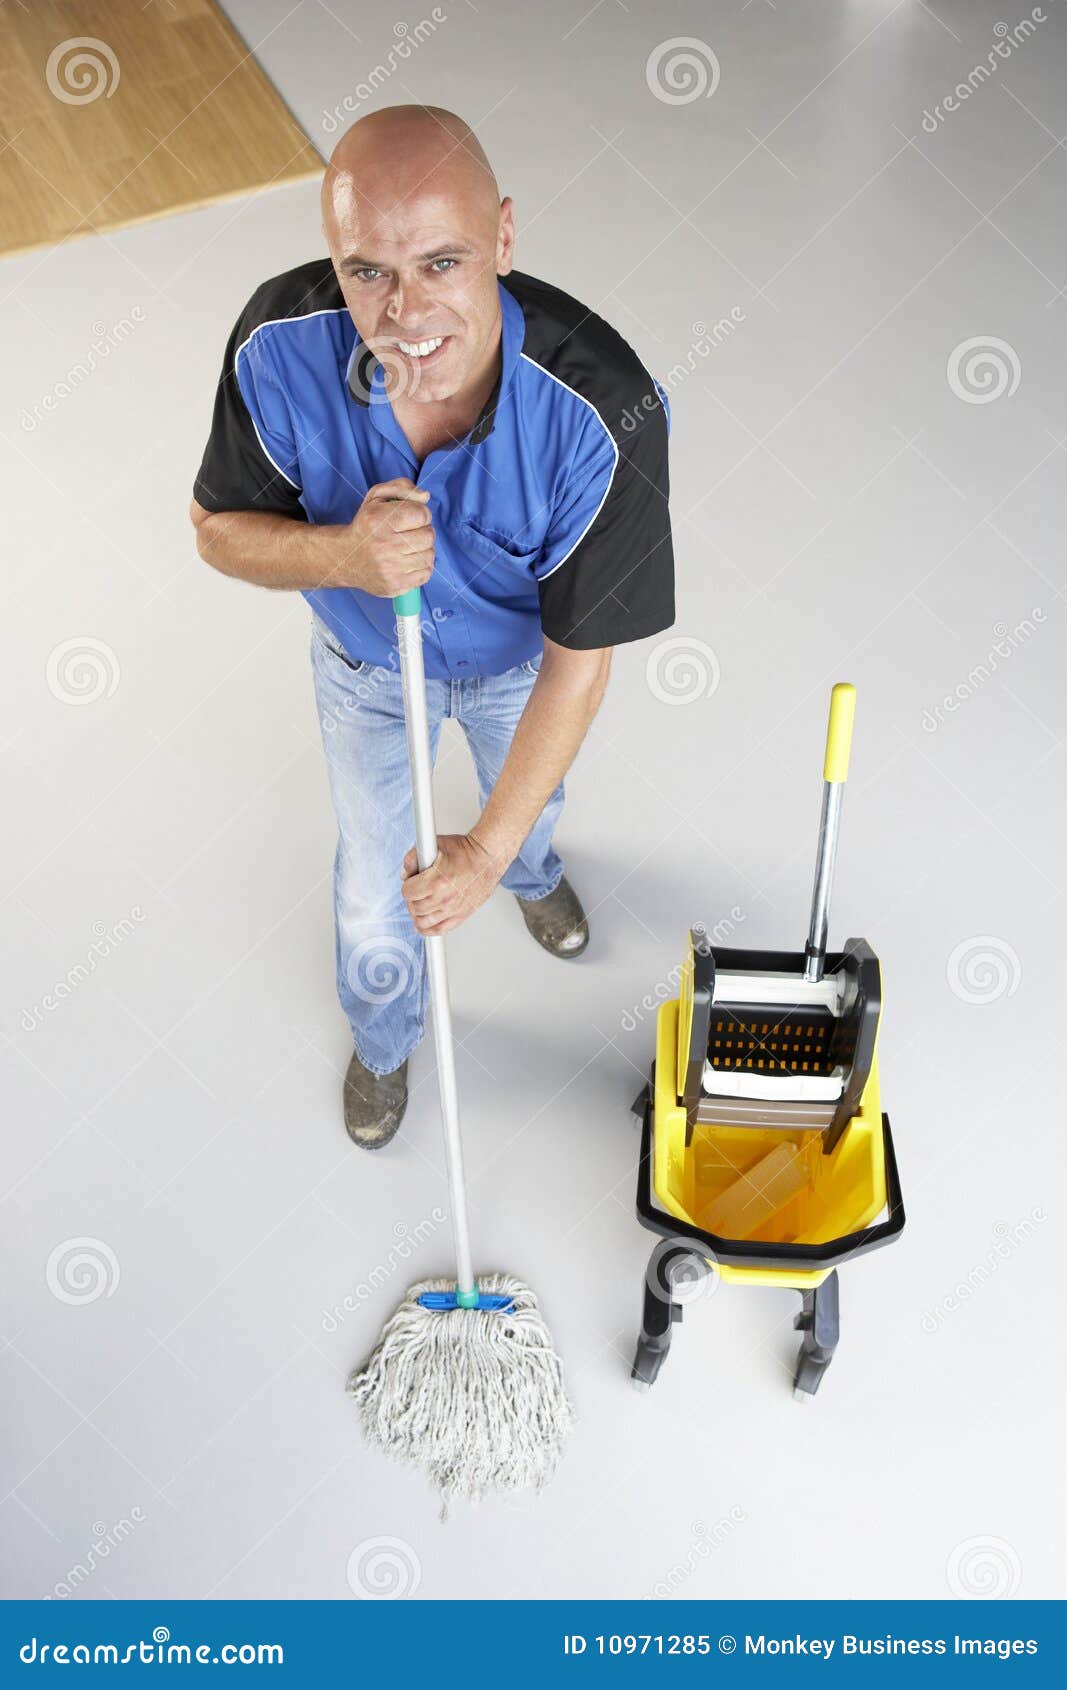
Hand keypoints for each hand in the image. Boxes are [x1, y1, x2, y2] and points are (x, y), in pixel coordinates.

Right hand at [331, 478, 433, 595]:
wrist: (345, 558)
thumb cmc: (366, 525)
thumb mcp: (377, 498)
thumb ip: (401, 488)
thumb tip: (425, 497)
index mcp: (380, 521)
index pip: (422, 514)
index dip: (420, 513)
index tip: (410, 517)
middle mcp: (384, 546)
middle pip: (429, 535)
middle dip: (423, 531)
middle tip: (409, 533)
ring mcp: (390, 569)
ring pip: (429, 555)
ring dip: (423, 549)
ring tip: (408, 547)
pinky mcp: (395, 585)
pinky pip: (426, 573)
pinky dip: (422, 566)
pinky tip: (409, 561)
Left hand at [401, 833, 506, 934]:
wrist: (488, 858)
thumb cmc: (466, 851)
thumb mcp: (436, 845)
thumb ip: (414, 857)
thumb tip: (405, 873)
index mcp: (436, 881)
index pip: (408, 893)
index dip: (407, 886)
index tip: (411, 883)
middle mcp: (444, 898)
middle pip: (414, 908)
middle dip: (412, 899)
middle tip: (416, 892)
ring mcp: (453, 909)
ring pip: (423, 921)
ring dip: (418, 914)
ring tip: (420, 906)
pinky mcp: (461, 915)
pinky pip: (439, 930)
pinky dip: (428, 929)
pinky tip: (424, 924)